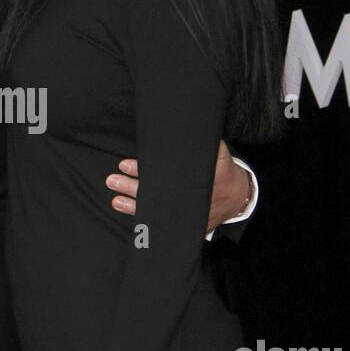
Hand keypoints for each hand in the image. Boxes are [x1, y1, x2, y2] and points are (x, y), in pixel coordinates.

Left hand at [106, 140, 249, 234]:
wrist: (237, 197)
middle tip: (112, 181)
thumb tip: (191, 126)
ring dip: (131, 204)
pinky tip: (127, 213)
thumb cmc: (222, 171)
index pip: (160, 175)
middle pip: (152, 193)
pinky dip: (143, 220)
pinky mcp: (183, 225)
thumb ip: (206, 143)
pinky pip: (160, 224)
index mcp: (191, 180)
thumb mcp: (219, 155)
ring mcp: (183, 213)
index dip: (141, 169)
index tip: (125, 164)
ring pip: (153, 210)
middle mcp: (184, 198)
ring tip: (115, 199)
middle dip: (130, 187)